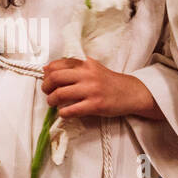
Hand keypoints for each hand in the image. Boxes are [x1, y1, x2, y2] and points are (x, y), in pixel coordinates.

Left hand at [42, 57, 157, 119]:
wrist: (131, 93)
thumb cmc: (109, 82)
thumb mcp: (92, 68)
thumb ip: (72, 67)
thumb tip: (47, 69)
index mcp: (85, 64)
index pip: (58, 64)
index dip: (47, 73)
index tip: (47, 79)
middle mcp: (87, 75)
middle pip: (55, 77)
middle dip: (46, 86)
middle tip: (47, 92)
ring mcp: (91, 90)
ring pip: (60, 94)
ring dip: (52, 100)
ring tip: (53, 103)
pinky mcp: (95, 105)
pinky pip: (71, 110)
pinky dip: (62, 113)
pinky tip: (64, 112)